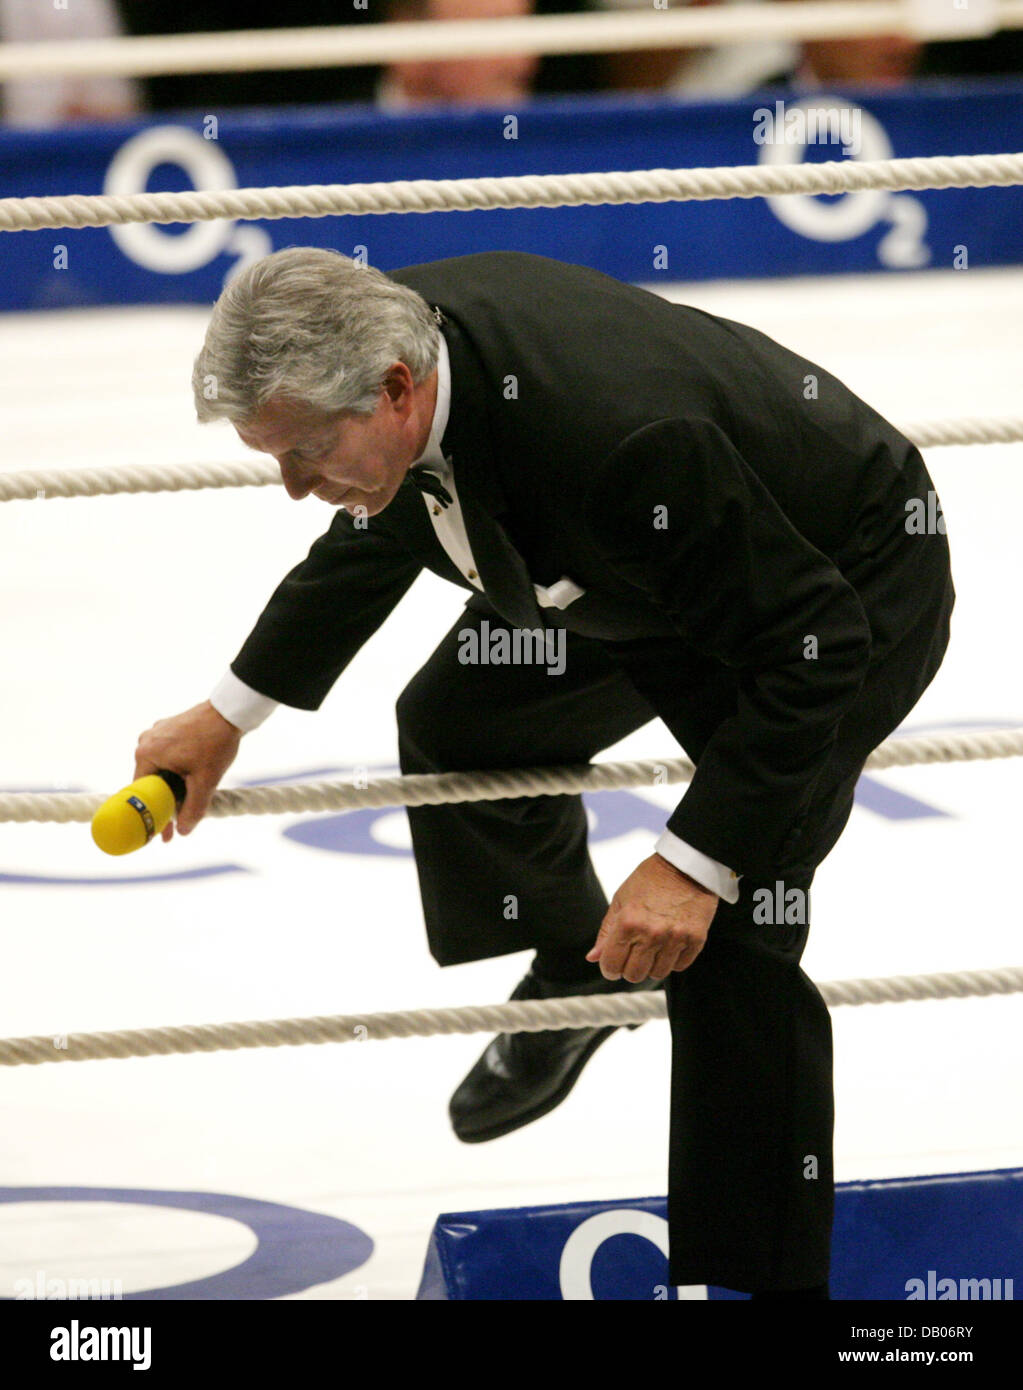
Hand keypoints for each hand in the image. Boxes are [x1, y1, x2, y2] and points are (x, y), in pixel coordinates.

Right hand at [133, 700, 242, 841]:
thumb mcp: (205, 781)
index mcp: (146, 754)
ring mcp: (156, 734)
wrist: (229, 712)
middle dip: (165, 802)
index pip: (142, 792)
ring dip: (172, 786)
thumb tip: (183, 831)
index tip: (162, 831)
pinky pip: (166, 757)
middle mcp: (145, 742)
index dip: (153, 814)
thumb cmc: (215, 742)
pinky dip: (177, 771)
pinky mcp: (168, 730)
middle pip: (150, 782)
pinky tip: (190, 779)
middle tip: (177, 822)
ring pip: (160, 770)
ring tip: (187, 801)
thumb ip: (193, 808)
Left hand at [586, 853, 719, 982]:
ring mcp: (675, 938)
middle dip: (630, 969)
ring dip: (653, 965)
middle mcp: (652, 933)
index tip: (612, 965)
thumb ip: (606, 932)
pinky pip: (680, 966)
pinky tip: (670, 944)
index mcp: (628, 922)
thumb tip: (593, 958)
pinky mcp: (696, 939)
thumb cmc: (649, 879)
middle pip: (635, 975)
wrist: (685, 865)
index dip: (609, 968)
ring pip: (658, 973)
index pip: (612, 965)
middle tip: (633, 954)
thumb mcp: (621, 900)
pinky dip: (673, 960)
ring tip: (653, 947)